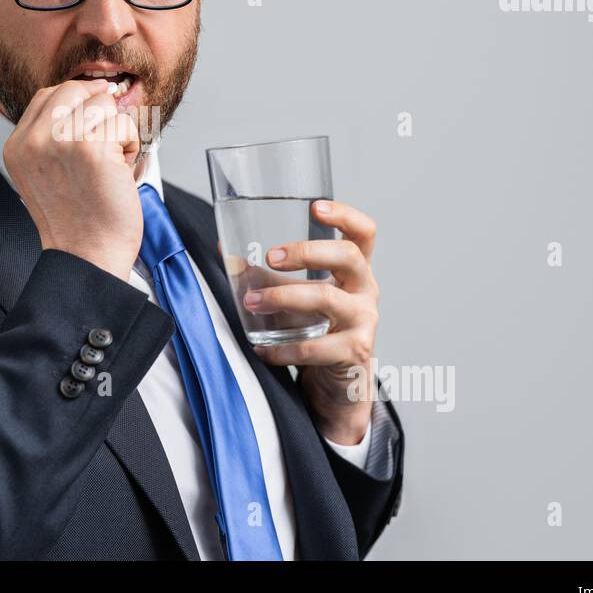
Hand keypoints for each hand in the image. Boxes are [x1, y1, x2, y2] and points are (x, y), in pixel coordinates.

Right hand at [3, 78, 142, 281]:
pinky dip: (130, 146)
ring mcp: (62, 141)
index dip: (77, 100)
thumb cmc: (77, 218)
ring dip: (116, 130)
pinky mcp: (92, 148)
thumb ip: (53, 134)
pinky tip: (119, 171)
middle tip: (105, 142)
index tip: (92, 122)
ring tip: (109, 163)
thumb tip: (93, 93)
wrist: (88, 255)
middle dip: (99, 110)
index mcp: (18, 145)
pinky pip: (124, 124)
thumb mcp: (44, 172)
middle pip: (74, 89)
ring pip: (103, 103)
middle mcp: (34, 140)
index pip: (48, 94)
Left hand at [244, 200, 380, 445]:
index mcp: (355, 270)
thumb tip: (227, 252)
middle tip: (271, 256)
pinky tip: (262, 348)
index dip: (345, 215)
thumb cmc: (319, 331)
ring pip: (327, 299)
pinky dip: (284, 348)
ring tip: (252, 302)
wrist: (340, 386)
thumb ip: (268, 276)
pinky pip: (316, 346)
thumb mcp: (297, 297)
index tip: (316, 206)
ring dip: (283, 297)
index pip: (363, 233)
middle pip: (347, 256)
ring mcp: (364, 321)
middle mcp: (365, 291)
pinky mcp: (354, 352)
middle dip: (306, 252)